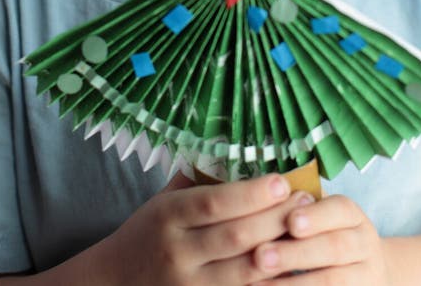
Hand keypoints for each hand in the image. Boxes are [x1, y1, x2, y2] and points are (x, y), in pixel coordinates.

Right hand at [101, 171, 314, 285]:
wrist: (113, 283)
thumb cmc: (147, 233)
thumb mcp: (163, 200)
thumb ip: (198, 179)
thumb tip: (240, 148)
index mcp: (168, 216)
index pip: (214, 203)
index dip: (251, 194)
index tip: (282, 181)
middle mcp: (178, 252)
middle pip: (236, 236)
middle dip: (276, 218)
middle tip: (307, 201)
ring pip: (244, 272)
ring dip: (281, 252)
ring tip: (306, 233)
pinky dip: (269, 284)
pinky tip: (291, 270)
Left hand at [250, 194, 391, 284]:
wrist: (361, 270)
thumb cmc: (325, 234)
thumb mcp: (320, 216)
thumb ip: (298, 207)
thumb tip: (267, 197)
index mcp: (352, 216)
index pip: (340, 209)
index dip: (316, 215)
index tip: (290, 221)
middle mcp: (364, 243)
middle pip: (335, 247)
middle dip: (296, 253)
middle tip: (261, 255)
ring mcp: (366, 273)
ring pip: (333, 280)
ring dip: (295, 283)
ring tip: (259, 284)